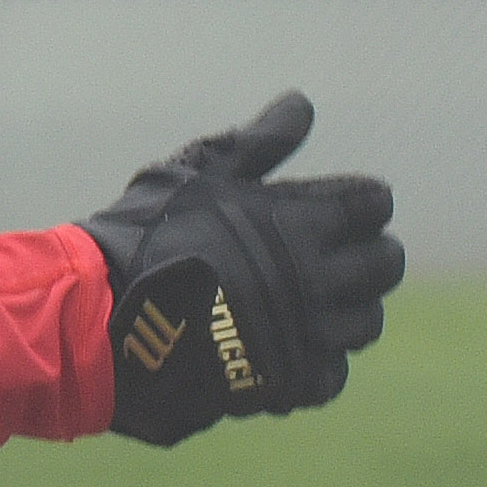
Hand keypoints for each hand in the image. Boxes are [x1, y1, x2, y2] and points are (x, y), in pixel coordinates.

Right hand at [77, 94, 403, 446]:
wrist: (101, 322)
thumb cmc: (142, 238)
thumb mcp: (195, 176)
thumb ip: (257, 143)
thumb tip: (301, 104)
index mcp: (302, 222)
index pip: (374, 203)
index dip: (358, 201)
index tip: (332, 208)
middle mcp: (317, 279)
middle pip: (385, 264)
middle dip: (367, 254)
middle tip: (331, 255)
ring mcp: (306, 335)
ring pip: (366, 322)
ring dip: (346, 308)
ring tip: (309, 302)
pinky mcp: (287, 382)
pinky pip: (332, 374)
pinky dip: (316, 360)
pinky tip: (285, 344)